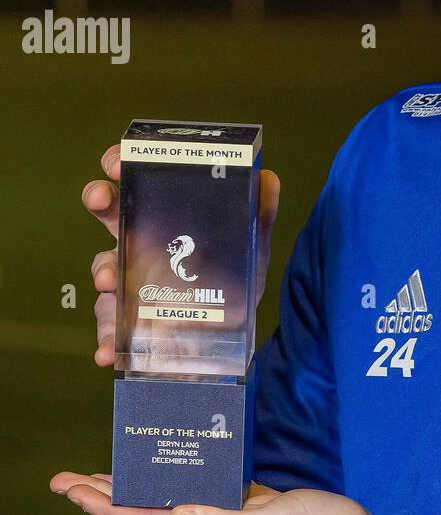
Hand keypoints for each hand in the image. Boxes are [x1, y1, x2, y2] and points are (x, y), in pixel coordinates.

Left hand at [49, 473, 380, 514]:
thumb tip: (177, 514)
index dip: (101, 505)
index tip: (68, 488)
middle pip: (143, 512)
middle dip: (102, 495)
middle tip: (65, 477)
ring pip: (165, 501)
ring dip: (131, 489)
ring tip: (103, 472)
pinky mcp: (248, 503)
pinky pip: (197, 490)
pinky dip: (174, 477)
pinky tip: (172, 464)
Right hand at [83, 143, 281, 366]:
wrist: (225, 339)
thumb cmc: (229, 282)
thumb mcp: (249, 249)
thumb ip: (258, 217)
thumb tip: (268, 178)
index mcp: (163, 218)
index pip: (135, 182)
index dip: (121, 165)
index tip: (120, 161)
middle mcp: (138, 244)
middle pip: (109, 211)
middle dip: (99, 197)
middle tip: (100, 195)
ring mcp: (125, 281)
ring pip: (104, 266)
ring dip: (103, 270)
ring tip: (110, 281)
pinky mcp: (123, 320)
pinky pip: (109, 330)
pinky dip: (105, 341)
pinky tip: (107, 352)